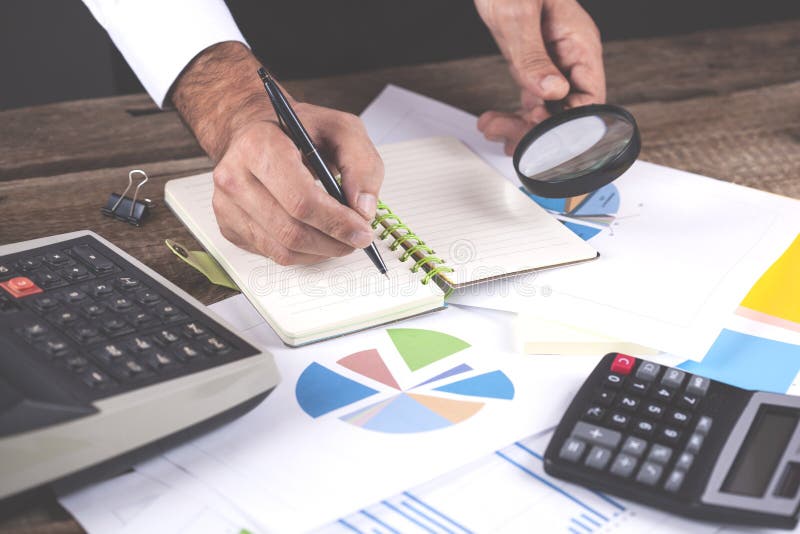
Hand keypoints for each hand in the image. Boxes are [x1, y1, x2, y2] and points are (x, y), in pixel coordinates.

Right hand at [171, 43, 382, 265]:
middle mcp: (234, 176)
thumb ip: (363, 165)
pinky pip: (273, 254)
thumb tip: (363, 210)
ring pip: (283, 250)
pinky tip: (317, 237)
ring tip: (342, 239)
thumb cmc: (300, 130)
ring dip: (321, 252)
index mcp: (259, 146)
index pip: (300, 200)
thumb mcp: (342, 130)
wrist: (257, 131)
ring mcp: (226, 205)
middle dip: (334, 242)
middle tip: (358, 239)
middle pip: (292, 230)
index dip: (336, 222)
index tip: (362, 231)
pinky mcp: (228, 225)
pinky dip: (304, 253)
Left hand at [475, 0, 605, 153]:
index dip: (570, 125)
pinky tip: (496, 120)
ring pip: (547, 107)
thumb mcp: (517, 14)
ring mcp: (553, 60)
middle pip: (567, 109)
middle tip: (508, 135)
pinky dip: (514, 111)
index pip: (591, 99)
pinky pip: (532, 96)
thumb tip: (551, 93)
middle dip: (537, 128)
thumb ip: (533, 57)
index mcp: (580, 43)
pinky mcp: (534, 61)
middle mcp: (570, 56)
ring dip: (521, 124)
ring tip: (493, 128)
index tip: (542, 136)